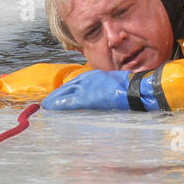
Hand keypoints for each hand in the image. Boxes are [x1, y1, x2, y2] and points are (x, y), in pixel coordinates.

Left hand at [42, 70, 160, 110]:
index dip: (67, 90)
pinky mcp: (87, 98)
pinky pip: (69, 101)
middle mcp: (89, 79)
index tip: (60, 95)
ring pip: (66, 93)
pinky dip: (59, 104)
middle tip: (48, 102)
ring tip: (47, 106)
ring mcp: (87, 88)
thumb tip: (104, 94)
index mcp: (96, 75)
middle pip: (69, 87)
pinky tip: (51, 107)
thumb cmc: (131, 88)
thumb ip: (106, 88)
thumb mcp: (116, 83)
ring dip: (56, 99)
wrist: (135, 90)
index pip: (77, 82)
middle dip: (58, 94)